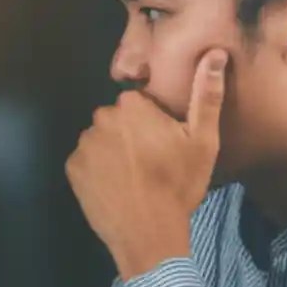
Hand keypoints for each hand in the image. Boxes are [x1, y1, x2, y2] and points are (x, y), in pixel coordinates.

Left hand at [65, 49, 228, 280]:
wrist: (148, 233)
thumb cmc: (178, 185)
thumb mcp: (203, 141)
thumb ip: (207, 94)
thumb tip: (215, 54)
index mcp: (130, 106)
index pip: (138, 104)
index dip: (152, 123)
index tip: (163, 144)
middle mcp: (100, 119)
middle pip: (116, 120)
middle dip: (129, 135)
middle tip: (150, 163)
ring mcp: (83, 145)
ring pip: (100, 140)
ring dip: (112, 152)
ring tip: (133, 178)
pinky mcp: (72, 169)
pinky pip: (85, 162)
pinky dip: (97, 171)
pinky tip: (115, 187)